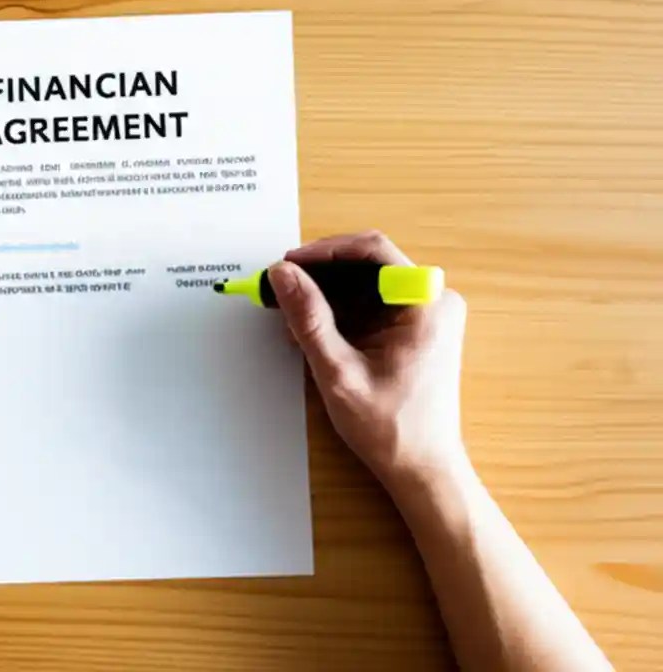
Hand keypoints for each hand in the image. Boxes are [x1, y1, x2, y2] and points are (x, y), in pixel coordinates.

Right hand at [270, 231, 468, 490]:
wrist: (423, 467)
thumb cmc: (391, 429)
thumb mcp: (338, 371)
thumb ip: (309, 318)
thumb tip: (283, 275)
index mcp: (427, 305)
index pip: (373, 251)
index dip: (324, 251)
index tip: (288, 264)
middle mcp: (435, 300)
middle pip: (370, 264)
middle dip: (322, 274)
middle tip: (282, 288)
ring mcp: (429, 313)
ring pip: (368, 283)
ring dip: (329, 295)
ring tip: (293, 316)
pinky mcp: (419, 327)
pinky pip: (375, 303)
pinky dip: (343, 311)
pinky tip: (315, 331)